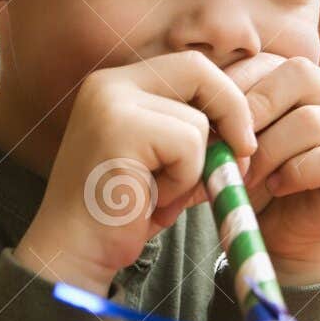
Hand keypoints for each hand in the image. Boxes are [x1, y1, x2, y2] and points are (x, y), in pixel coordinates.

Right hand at [13, 51, 255, 292]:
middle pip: (198, 70)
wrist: (73, 252)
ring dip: (193, 169)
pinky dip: (183, 181)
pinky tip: (151, 200)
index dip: (225, 98)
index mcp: (117, 85)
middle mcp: (109, 84)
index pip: (190, 68)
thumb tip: (246, 133)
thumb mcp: (165, 166)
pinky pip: (188, 146)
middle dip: (233, 111)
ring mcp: (111, 103)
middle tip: (244, 152)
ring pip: (197, 122)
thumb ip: (197, 139)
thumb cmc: (121, 214)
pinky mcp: (119, 129)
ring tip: (159, 194)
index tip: (241, 138)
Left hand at [224, 53, 319, 282]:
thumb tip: (193, 117)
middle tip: (229, 149)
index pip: (265, 61)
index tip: (204, 126)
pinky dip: (296, 174)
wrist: (278, 230)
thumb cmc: (250, 177)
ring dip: (270, 152)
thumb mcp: (227, 142)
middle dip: (254, 113)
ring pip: (311, 121)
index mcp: (296, 76)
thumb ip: (216, 122)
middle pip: (298, 75)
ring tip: (248, 177)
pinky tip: (277, 187)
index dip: (231, 91)